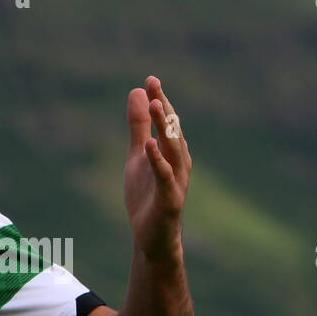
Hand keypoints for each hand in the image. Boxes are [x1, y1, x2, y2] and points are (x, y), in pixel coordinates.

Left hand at [124, 76, 191, 260]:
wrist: (152, 237)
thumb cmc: (147, 194)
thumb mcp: (137, 155)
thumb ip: (138, 126)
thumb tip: (137, 92)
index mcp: (172, 152)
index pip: (167, 122)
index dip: (160, 100)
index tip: (150, 79)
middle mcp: (179, 163)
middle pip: (172, 131)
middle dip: (163, 108)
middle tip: (154, 85)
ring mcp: (176, 181)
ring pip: (174, 151)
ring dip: (165, 128)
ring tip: (155, 106)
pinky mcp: (169, 200)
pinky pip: (165, 178)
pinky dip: (158, 160)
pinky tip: (149, 145)